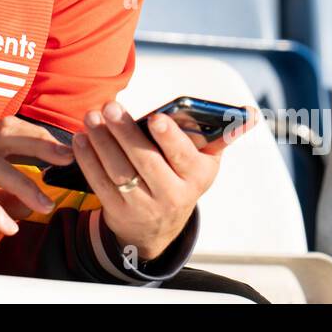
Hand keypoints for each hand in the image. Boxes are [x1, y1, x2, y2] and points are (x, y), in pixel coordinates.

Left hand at [74, 101, 257, 262]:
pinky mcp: (119, 213)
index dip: (170, 138)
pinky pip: (100, 185)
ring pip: (119, 172)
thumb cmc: (182, 176)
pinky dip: (88, 161)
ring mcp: (144, 207)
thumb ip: (220, 135)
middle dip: (125, 132)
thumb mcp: (204, 161)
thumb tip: (250, 114)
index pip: (183, 157)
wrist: (159, 225)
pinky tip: (81, 139)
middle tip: (109, 106)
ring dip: (101, 142)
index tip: (155, 118)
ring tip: (91, 117)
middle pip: (144, 162)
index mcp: (197, 177)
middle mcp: (173, 195)